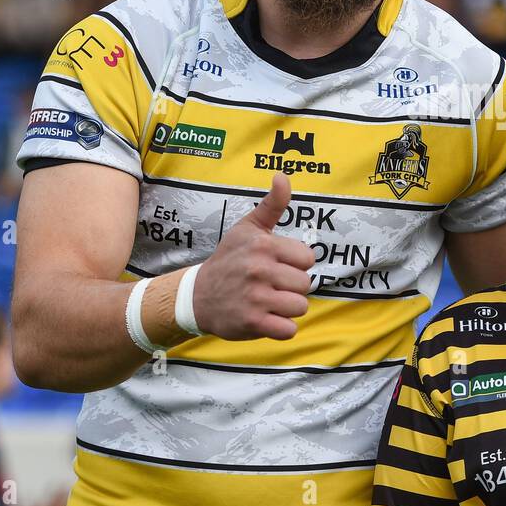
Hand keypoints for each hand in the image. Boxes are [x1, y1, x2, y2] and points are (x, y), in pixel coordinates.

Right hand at [192, 173, 315, 339]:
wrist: (197, 295)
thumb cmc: (229, 260)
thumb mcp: (248, 228)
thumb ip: (272, 204)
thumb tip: (282, 176)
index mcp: (263, 245)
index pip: (307, 258)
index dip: (296, 264)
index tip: (278, 264)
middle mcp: (260, 270)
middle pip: (306, 284)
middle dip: (292, 287)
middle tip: (271, 285)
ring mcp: (256, 297)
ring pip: (300, 307)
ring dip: (288, 308)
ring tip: (268, 301)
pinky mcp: (252, 322)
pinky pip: (289, 330)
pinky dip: (282, 328)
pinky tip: (267, 318)